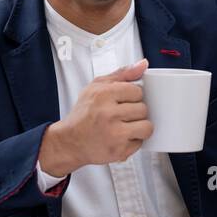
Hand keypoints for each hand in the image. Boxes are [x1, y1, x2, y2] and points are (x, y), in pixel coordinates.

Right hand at [39, 59, 152, 173]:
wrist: (69, 142)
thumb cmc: (83, 114)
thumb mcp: (96, 87)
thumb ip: (122, 74)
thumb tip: (143, 65)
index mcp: (103, 95)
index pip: (137, 91)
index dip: (133, 96)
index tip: (124, 101)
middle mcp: (108, 114)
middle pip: (143, 109)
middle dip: (135, 112)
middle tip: (122, 114)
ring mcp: (114, 134)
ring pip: (146, 127)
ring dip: (139, 127)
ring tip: (126, 126)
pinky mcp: (118, 151)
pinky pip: (140, 143)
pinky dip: (133, 141)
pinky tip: (121, 137)